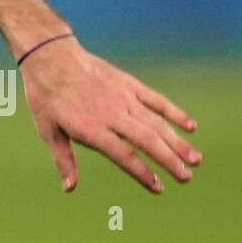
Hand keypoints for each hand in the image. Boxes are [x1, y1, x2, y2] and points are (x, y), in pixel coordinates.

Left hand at [19, 36, 201, 192]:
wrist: (50, 54)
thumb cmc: (46, 96)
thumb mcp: (47, 129)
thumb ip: (63, 159)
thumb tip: (69, 188)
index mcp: (91, 127)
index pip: (123, 155)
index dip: (142, 173)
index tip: (158, 188)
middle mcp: (111, 113)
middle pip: (146, 140)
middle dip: (169, 160)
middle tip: (187, 178)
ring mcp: (122, 97)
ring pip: (155, 122)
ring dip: (177, 141)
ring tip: (195, 159)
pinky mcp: (128, 83)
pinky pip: (155, 99)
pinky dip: (174, 112)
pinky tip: (190, 126)